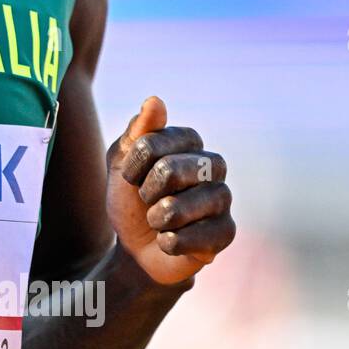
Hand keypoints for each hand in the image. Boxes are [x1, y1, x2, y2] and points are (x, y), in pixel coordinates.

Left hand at [106, 96, 235, 286]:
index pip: (152, 143)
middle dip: (145, 193)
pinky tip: (170, 241)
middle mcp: (213, 165)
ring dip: (156, 219)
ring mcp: (222, 198)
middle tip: (148, 200)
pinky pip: (193, 238)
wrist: (137, 247)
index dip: (132, 165)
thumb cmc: (131, 200)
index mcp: (188, 142)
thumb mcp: (122, 164)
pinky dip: (171, 243)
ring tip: (160, 221)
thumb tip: (155, 101)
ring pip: (179, 207)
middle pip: (169, 170)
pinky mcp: (227, 231)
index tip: (130, 177)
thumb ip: (137, 133)